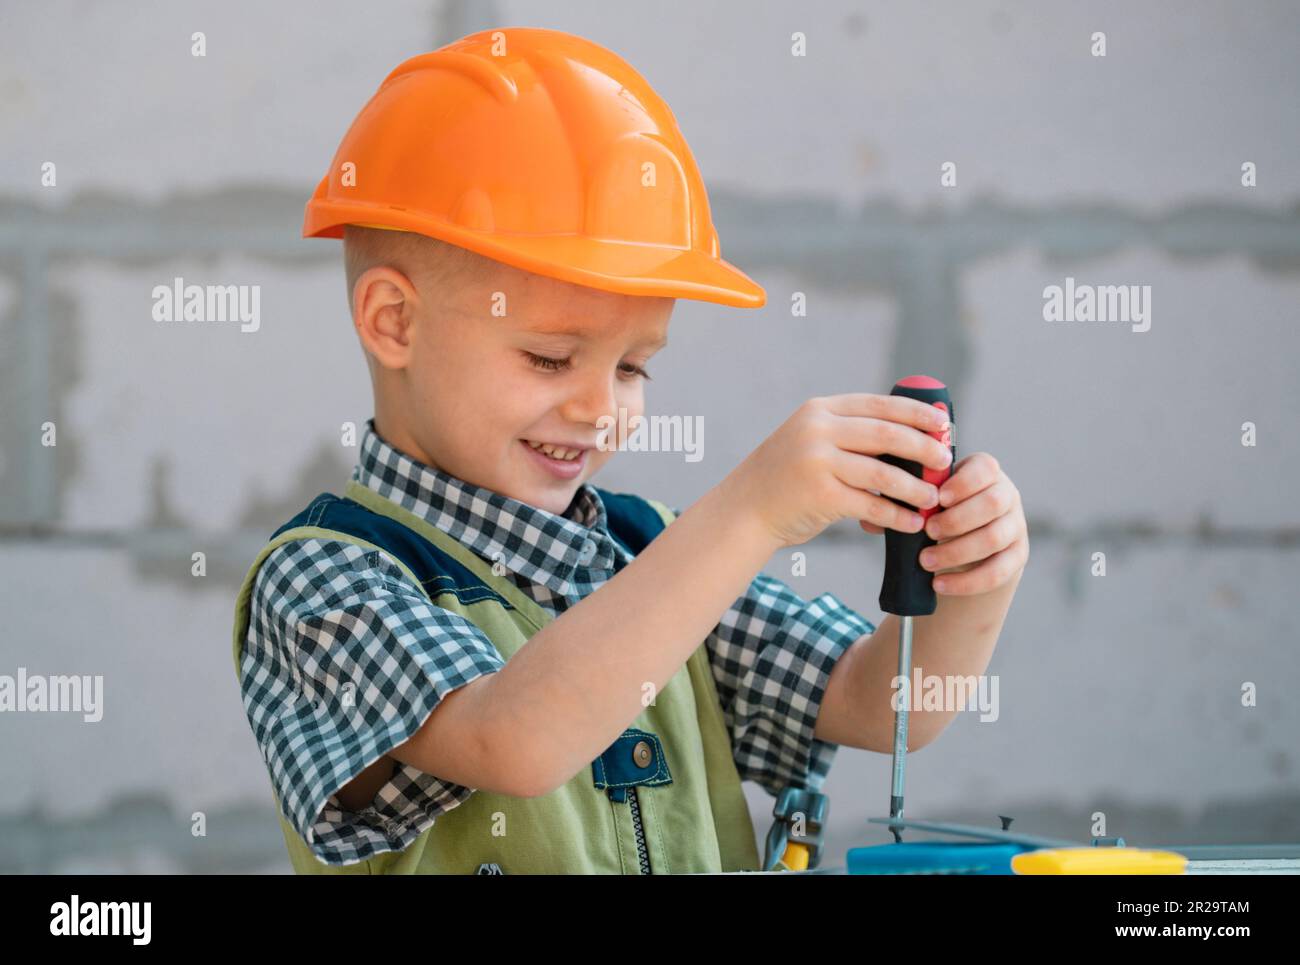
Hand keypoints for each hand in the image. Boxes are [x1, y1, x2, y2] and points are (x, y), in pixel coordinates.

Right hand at [723, 394, 952, 548]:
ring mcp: (817, 462)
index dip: (917, 413)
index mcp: (821, 411)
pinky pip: (870, 505)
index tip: (944, 423)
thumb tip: (911, 439)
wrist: (745, 509)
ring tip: (933, 498)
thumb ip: (850, 435)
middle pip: (887, 434)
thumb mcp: (812, 441)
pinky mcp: (819, 495)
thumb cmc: (787, 477)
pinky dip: (896, 516)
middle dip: (924, 447)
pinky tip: (912, 524)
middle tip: (945, 461)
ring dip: (915, 488)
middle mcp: (818, 430)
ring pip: (883, 473)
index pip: (880, 405)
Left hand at [902, 452, 1027, 594]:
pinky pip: (999, 571)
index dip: (964, 482)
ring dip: (956, 552)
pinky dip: (967, 582)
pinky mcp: (1018, 556)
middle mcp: (1006, 494)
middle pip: (993, 503)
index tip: (940, 498)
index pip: (985, 468)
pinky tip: (940, 585)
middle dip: (957, 519)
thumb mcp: (924, 501)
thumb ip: (900, 502)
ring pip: (994, 538)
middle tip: (927, 532)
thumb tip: (870, 520)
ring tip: (925, 561)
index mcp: (983, 472)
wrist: (965, 548)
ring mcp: (1015, 526)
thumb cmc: (938, 513)